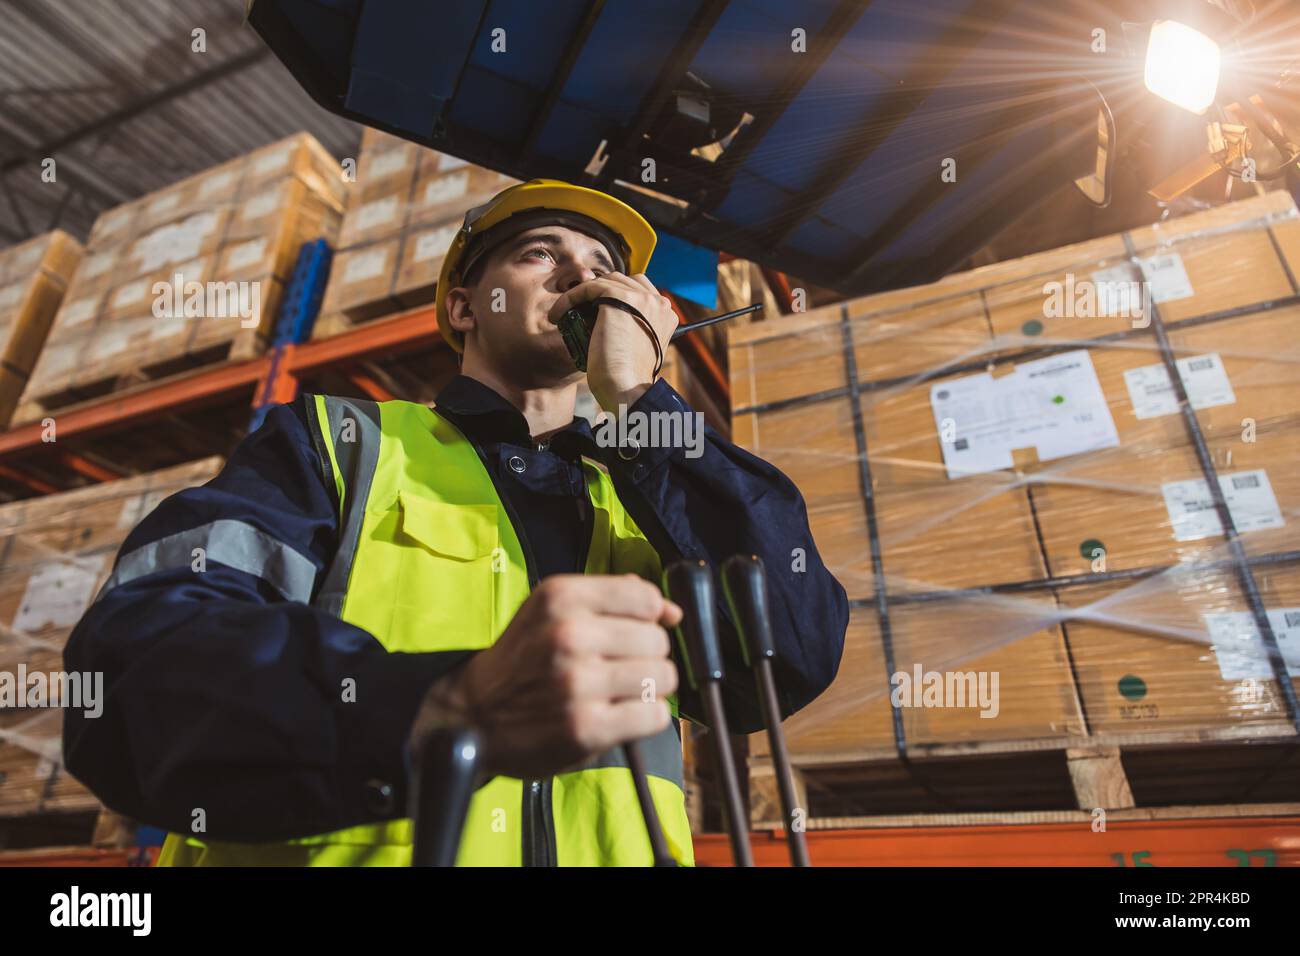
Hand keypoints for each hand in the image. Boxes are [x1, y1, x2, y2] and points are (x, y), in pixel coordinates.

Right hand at [407, 574, 681, 780]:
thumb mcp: (553, 611)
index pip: (645, 598)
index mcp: (561, 598)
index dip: (648, 618)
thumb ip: (613, 601)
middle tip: (616, 668)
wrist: (473, 715)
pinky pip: (654, 715)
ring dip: (649, 689)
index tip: (633, 630)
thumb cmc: (522, 661)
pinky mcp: (586, 727)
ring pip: (663, 677)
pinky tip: (619, 715)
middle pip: (658, 640)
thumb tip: (672, 612)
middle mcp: (569, 635)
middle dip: (646, 656)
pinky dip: (645, 718)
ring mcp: (578, 683)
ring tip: (617, 692)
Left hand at [547, 273, 677, 410]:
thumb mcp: (635, 348)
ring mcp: (643, 298)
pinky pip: (589, 287)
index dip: (615, 295)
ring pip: (605, 281)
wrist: (626, 388)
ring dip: (581, 294)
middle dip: (598, 291)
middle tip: (577, 309)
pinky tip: (557, 314)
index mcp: (667, 314)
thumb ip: (632, 327)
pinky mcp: (621, 298)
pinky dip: (569, 298)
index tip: (593, 309)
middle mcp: (660, 303)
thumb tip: (606, 317)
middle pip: (623, 281)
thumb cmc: (626, 379)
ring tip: (564, 313)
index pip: (640, 290)